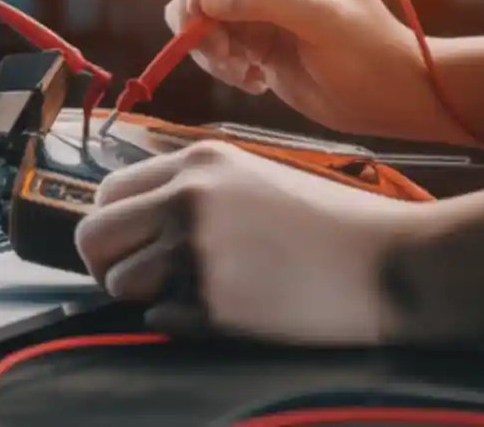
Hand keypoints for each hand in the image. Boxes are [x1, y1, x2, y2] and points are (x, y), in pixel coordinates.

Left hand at [75, 141, 419, 344]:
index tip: (127, 242)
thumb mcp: (249, 175)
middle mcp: (188, 200)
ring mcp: (198, 253)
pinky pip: (157, 319)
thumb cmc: (325, 221)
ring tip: (193, 290)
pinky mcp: (213, 303)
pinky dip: (178, 321)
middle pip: (93, 236)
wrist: (390, 262)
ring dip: (144, 294)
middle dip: (105, 262)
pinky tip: (224, 308)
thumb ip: (187, 186)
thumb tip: (129, 214)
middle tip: (131, 276)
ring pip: (118, 282)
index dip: (111, 223)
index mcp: (197, 162)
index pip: (106, 192)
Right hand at [166, 0, 464, 144]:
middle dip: (199, 16)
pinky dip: (218, 65)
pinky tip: (253, 79)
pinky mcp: (250, 41)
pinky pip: (209, 45)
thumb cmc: (371, 52)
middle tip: (219, 51)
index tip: (198, 5)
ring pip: (197, 13)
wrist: (387, 99)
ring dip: (206, 45)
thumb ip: (268, 0)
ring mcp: (255, 8)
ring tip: (240, 70)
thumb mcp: (326, 19)